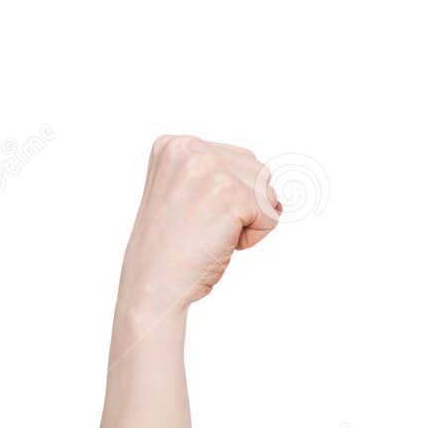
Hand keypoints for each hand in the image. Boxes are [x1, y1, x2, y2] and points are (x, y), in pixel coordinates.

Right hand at [118, 135, 281, 317]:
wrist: (154, 283)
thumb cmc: (174, 247)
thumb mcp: (188, 192)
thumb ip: (220, 173)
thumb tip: (273, 186)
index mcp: (175, 144)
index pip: (240, 160)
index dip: (229, 196)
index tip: (193, 213)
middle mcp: (190, 148)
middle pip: (258, 172)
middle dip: (244, 207)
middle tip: (203, 226)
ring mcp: (209, 168)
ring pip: (268, 192)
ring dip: (250, 221)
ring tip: (211, 233)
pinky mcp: (230, 193)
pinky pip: (271, 215)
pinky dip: (255, 236)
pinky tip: (223, 243)